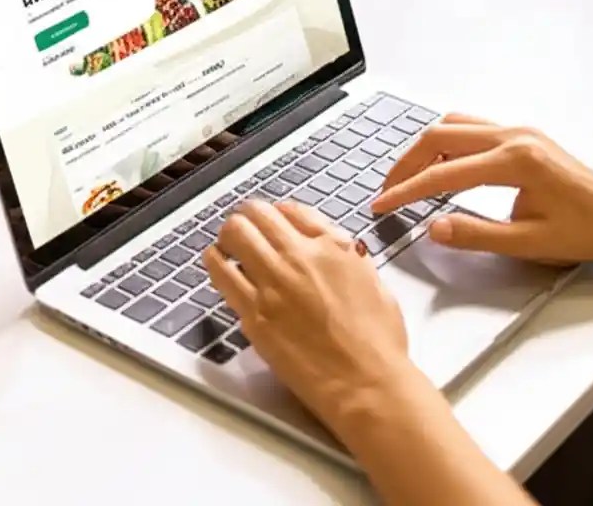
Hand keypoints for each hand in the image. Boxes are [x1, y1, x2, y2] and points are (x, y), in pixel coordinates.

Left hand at [204, 201, 416, 432]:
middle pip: (258, 214)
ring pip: (235, 234)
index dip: (277, 213)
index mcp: (334, 247)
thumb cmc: (377, 343)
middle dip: (248, 217)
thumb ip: (347, 259)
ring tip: (227, 243)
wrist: (365, 382)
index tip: (273, 221)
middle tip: (243, 227)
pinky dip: (215, 261)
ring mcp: (273, 283)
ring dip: (229, 234)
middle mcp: (300, 257)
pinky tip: (217, 263)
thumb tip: (331, 248)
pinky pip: (221, 273)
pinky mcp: (253, 311)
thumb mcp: (374, 284)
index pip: (292, 210)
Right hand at [372, 114, 592, 262]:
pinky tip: (439, 164)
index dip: (406, 192)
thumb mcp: (529, 243)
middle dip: (406, 164)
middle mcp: (515, 137)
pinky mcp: (523, 137)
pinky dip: (446, 143)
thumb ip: (476, 235)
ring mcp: (519, 132)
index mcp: (515, 162)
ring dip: (424, 149)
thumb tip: (434, 228)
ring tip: (406, 177)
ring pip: (453, 125)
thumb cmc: (588, 231)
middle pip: (440, 136)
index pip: (443, 174)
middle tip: (387, 190)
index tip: (382, 205)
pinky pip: (471, 127)